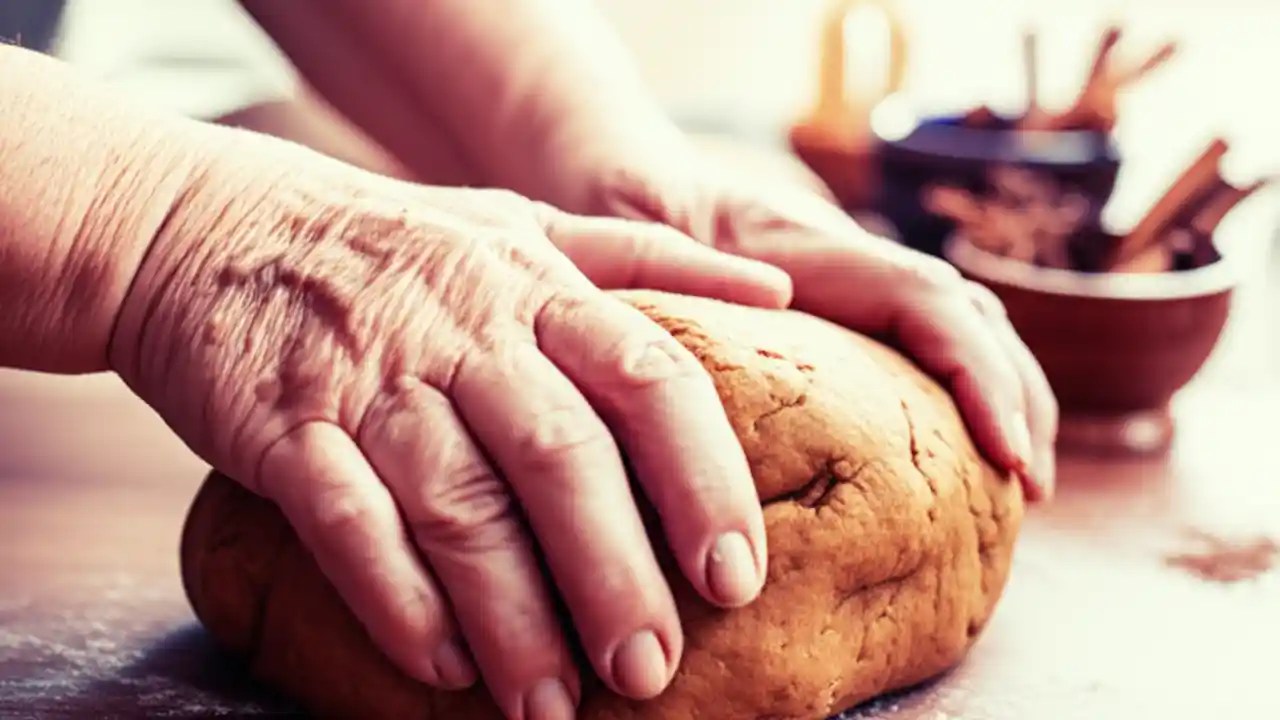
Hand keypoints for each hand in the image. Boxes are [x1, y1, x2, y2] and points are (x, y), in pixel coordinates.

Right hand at [109, 136, 792, 717]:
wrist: (208, 225)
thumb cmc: (394, 243)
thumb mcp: (523, 222)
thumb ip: (644, 258)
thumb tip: (774, 291)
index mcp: (537, 285)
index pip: (650, 378)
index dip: (701, 480)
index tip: (737, 579)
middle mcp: (465, 329)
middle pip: (563, 457)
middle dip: (613, 573)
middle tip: (649, 669)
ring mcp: (370, 376)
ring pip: (458, 505)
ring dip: (511, 616)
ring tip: (550, 705)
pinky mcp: (281, 423)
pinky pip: (346, 520)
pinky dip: (395, 598)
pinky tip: (440, 664)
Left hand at [582, 156, 1057, 499]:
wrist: (616, 180)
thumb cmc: (612, 219)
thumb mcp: (619, 253)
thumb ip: (665, 284)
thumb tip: (739, 334)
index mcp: (799, 244)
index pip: (920, 298)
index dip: (975, 373)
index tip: (1003, 453)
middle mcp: (841, 255)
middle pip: (963, 311)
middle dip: (1013, 395)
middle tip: (1032, 487)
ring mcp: (846, 278)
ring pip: (958, 323)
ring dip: (1005, 393)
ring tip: (1023, 480)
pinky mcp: (839, 305)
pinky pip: (922, 339)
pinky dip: (964, 389)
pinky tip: (969, 451)